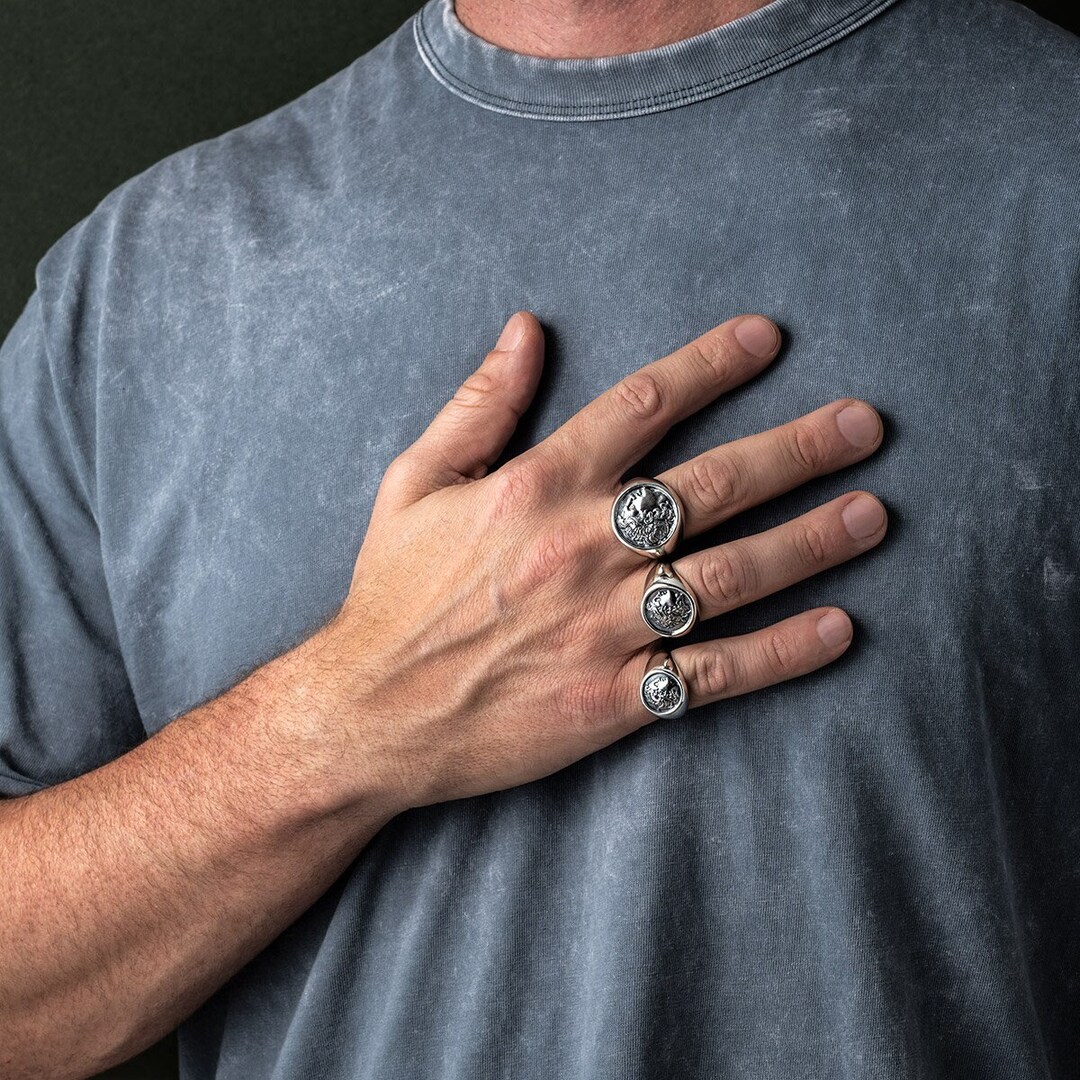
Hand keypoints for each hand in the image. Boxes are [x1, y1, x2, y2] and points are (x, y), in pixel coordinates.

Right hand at [319, 312, 886, 810]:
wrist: (370, 713)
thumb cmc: (392, 594)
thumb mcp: (413, 481)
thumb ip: (477, 403)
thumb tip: (524, 328)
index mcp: (537, 486)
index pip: (644, 404)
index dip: (712, 363)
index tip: (768, 339)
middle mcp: (584, 548)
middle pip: (715, 484)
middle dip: (799, 448)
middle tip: (866, 425)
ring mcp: (606, 626)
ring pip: (733, 573)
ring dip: (811, 540)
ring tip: (873, 514)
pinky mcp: (615, 697)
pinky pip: (715, 672)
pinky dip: (781, 652)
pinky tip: (838, 628)